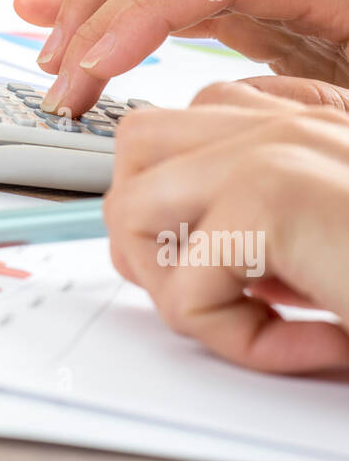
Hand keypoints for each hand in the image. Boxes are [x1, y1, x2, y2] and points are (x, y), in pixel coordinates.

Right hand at [13, 0, 348, 116]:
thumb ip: (331, 114)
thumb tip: (245, 119)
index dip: (139, 17)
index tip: (91, 72)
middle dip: (98, 15)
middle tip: (56, 84)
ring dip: (93, 5)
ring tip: (41, 47)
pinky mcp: (261, 12)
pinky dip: (117, 12)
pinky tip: (67, 23)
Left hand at [103, 84, 348, 373]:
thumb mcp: (329, 236)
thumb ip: (264, 226)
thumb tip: (189, 256)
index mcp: (296, 117)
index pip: (178, 132)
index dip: (178, 208)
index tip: (237, 274)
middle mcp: (280, 118)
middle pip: (134, 147)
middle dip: (146, 230)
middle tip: (214, 292)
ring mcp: (267, 148)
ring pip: (131, 212)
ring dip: (177, 289)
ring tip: (259, 319)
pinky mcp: (266, 199)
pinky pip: (185, 297)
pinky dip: (241, 343)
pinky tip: (319, 343)